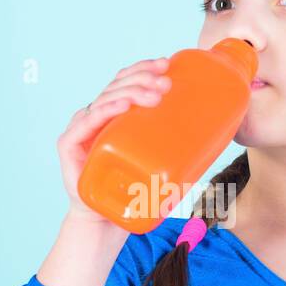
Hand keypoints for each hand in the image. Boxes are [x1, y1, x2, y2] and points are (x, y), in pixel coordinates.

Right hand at [57, 56, 171, 222]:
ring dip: (132, 91)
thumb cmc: (131, 189)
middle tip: (166, 83)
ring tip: (154, 93)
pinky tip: (123, 105)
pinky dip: (106, 110)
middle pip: (117, 86)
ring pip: (106, 98)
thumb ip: (173, 143)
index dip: (144, 68)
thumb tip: (216, 132)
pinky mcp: (69, 144)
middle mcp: (95, 116)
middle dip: (143, 78)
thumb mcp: (155, 159)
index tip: (167, 64)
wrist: (104, 220)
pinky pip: (88, 122)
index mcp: (112, 114)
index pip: (125, 81)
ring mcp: (81, 128)